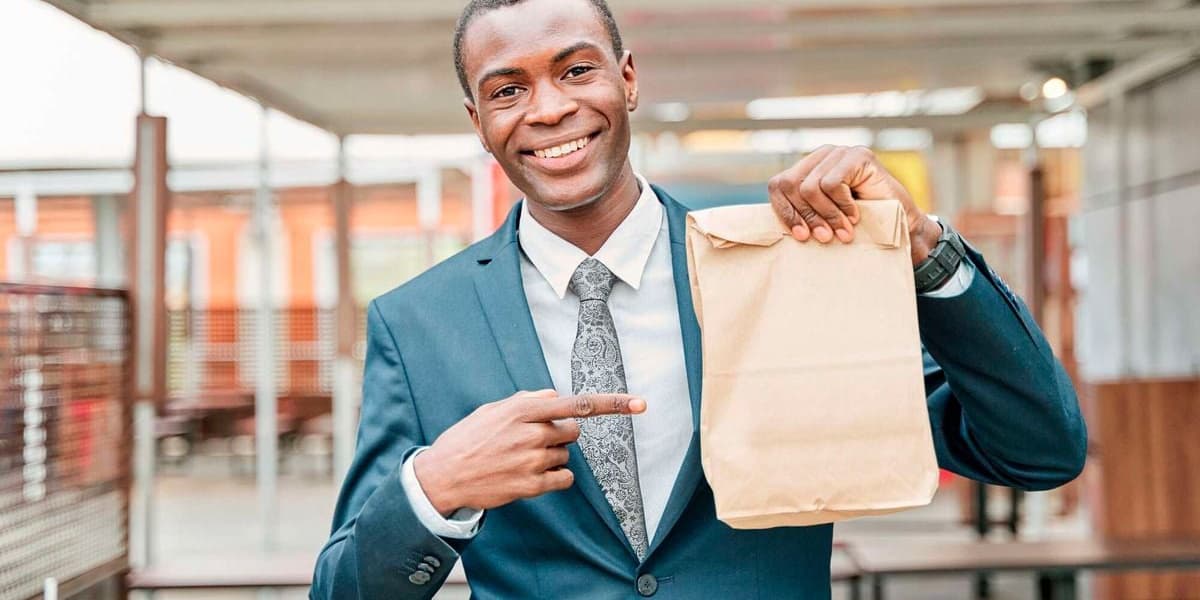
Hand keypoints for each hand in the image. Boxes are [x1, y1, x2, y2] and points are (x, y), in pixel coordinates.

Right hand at [413, 389, 645, 515]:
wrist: (443, 477)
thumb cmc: (468, 439)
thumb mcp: (493, 410)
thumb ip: (527, 401)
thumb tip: (553, 396)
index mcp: (523, 410)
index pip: (578, 404)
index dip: (613, 403)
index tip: (640, 403)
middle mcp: (532, 434)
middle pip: (573, 431)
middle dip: (561, 433)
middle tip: (533, 439)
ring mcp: (533, 461)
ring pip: (565, 455)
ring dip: (551, 456)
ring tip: (519, 459)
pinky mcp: (532, 486)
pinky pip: (563, 479)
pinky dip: (554, 477)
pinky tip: (529, 475)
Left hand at [767, 144, 940, 264]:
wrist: (900, 224)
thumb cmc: (859, 225)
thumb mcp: (823, 220)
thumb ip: (801, 214)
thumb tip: (769, 227)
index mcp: (807, 169)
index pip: (778, 186)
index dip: (785, 213)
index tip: (801, 237)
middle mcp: (821, 156)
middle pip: (789, 185)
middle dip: (805, 217)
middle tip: (825, 238)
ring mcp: (839, 153)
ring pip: (810, 188)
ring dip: (828, 215)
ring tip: (844, 231)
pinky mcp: (857, 156)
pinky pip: (832, 184)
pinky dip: (843, 206)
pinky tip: (856, 215)